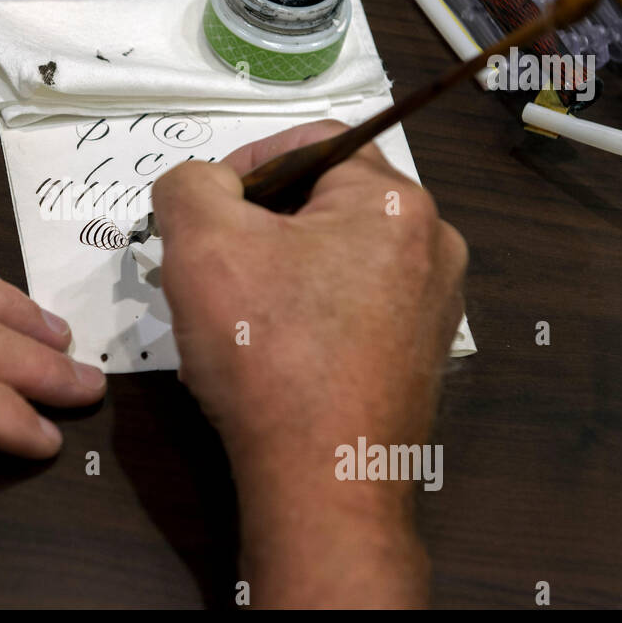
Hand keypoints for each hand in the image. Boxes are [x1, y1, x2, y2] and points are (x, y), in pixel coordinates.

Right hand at [153, 121, 467, 606]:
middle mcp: (432, 247)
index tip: (204, 210)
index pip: (311, 142)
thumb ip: (189, 185)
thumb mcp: (201, 244)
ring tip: (231, 314)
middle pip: (324, 201)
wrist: (323, 481)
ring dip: (276, 270)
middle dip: (257, 224)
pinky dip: (305, 315)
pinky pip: (352, 308)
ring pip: (334, 258)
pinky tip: (268, 352)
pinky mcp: (418, 357)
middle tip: (208, 263)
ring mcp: (432, 307)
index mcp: (396, 203)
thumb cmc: (269, 356)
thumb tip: (203, 187)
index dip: (245, 162)